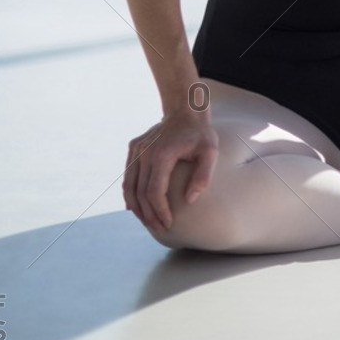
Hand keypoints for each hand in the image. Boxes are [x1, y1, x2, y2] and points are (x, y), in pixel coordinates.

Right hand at [123, 108, 217, 233]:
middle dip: (149, 214)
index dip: (159, 211)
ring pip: (129, 186)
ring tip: (148, 222)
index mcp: (162, 155)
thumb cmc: (200, 134)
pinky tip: (136, 207)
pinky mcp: (134, 148)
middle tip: (160, 228)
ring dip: (137, 207)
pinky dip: (130, 193)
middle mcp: (144, 153)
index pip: (154, 191)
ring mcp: (136, 150)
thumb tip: (190, 200)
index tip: (168, 223)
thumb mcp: (210, 152)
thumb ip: (203, 176)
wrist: (184, 111)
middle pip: (140, 193)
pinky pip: (128, 176)